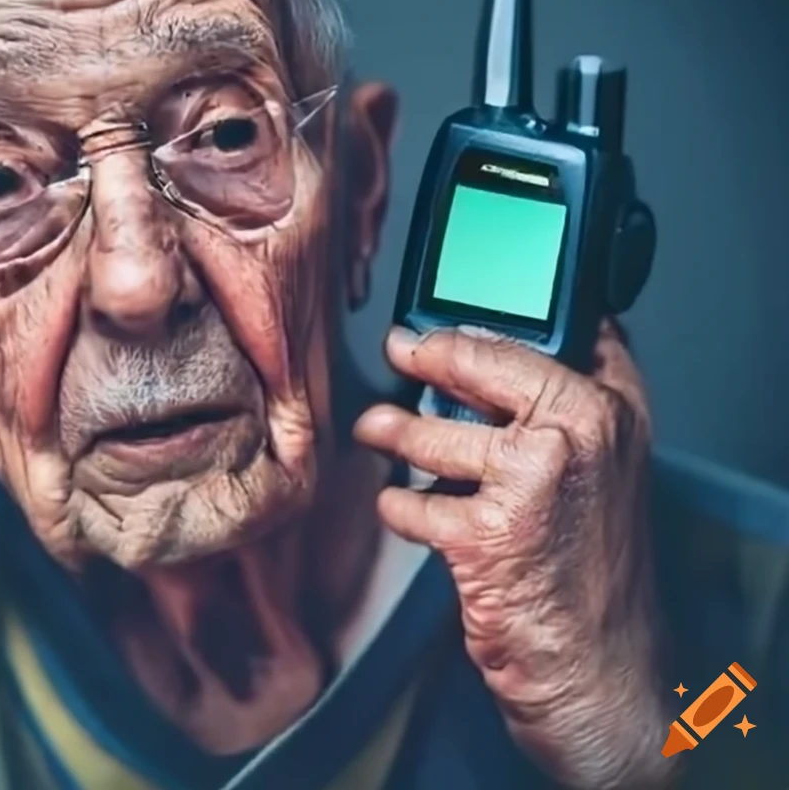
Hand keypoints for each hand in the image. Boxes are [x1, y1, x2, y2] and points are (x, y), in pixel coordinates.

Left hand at [354, 322, 673, 788]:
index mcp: (614, 408)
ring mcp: (535, 479)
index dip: (482, 324)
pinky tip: (402, 508)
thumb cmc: (592, 563)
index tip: (440, 324)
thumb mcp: (601, 467)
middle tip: (398, 350)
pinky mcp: (489, 532)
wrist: (599, 663)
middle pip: (480, 362)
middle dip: (427, 355)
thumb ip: (562, 405)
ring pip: (435, 432)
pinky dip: (400, 506)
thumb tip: (489, 349)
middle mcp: (582, 432)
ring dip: (394, 432)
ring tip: (375, 430)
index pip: (546, 334)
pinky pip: (415, 501)